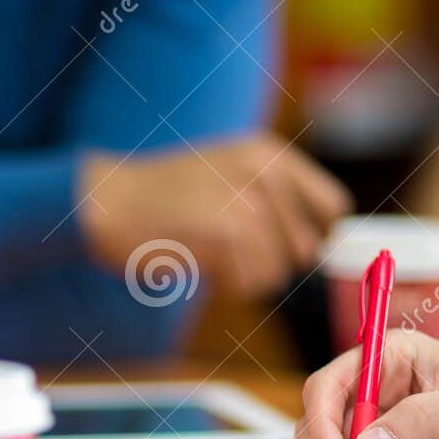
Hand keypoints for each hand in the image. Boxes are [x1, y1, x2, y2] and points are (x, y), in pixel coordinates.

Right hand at [79, 134, 351, 297]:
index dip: (314, 235)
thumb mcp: (225, 174)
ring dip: (244, 276)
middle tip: (227, 251)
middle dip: (272, 261)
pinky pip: (250, 283)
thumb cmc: (161, 198)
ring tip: (207, 254)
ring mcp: (248, 202)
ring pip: (277, 271)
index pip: (333, 207)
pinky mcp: (228, 234)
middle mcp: (266, 172)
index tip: (285, 248)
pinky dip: (225, 285)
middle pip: (306, 247)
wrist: (105, 202)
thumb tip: (318, 247)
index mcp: (269, 154)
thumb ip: (273, 199)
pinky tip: (198, 262)